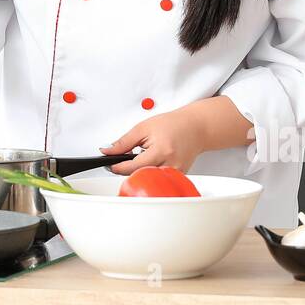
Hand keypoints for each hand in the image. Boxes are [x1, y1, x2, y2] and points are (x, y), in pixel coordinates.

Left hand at [100, 96, 251, 175]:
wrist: (195, 128)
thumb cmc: (174, 125)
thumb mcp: (144, 128)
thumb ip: (124, 141)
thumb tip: (108, 151)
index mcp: (162, 150)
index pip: (134, 166)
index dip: (118, 166)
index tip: (110, 165)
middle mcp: (171, 164)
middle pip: (141, 175)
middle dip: (128, 169)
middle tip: (123, 160)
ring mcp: (176, 172)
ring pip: (150, 180)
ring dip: (140, 172)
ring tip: (141, 158)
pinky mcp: (178, 177)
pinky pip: (159, 179)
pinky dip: (151, 172)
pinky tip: (151, 162)